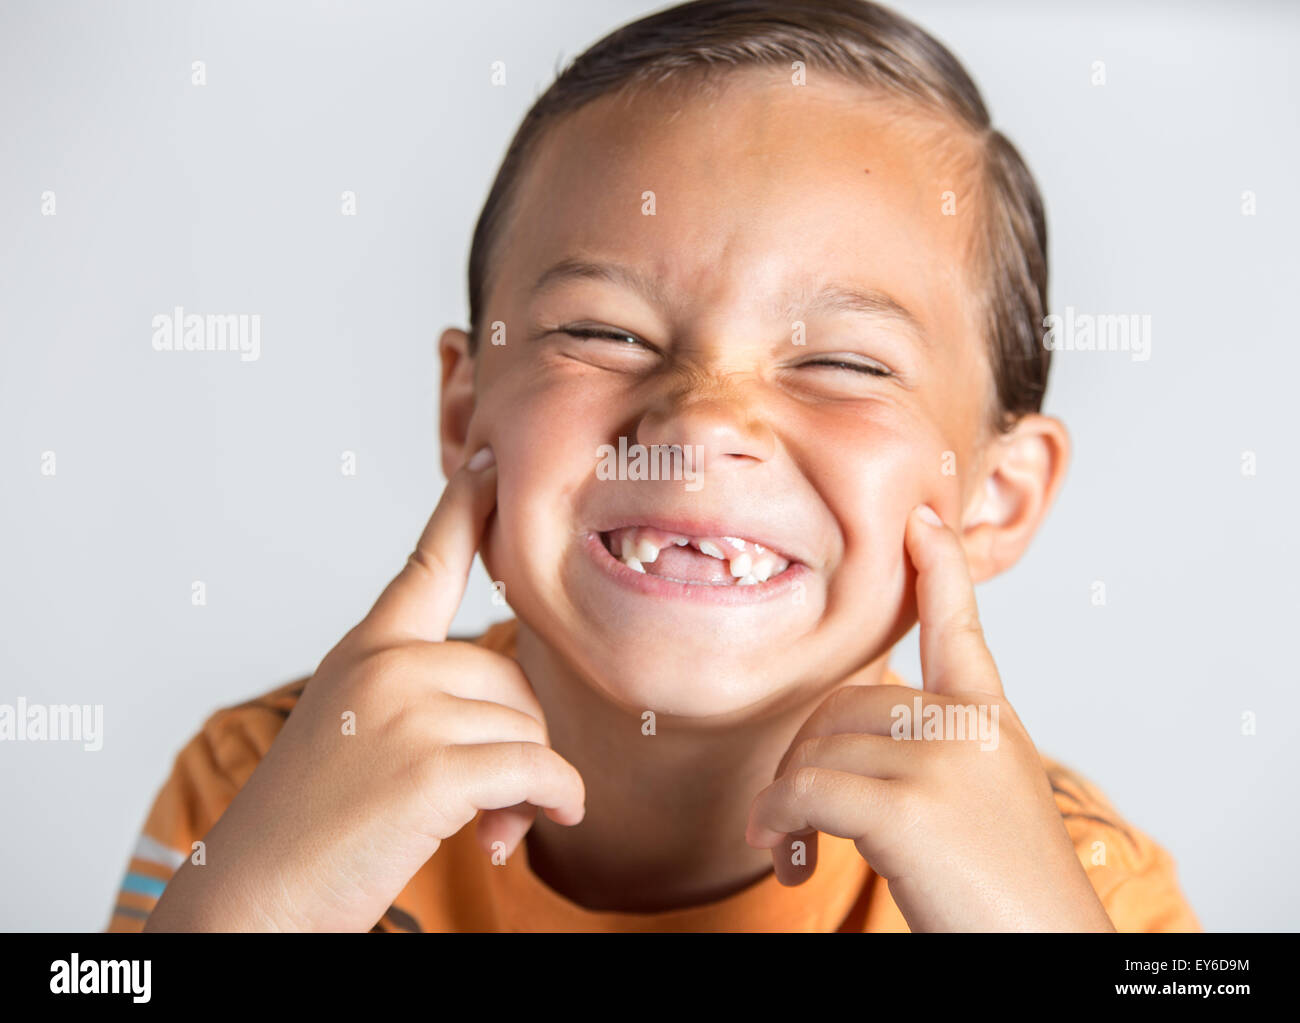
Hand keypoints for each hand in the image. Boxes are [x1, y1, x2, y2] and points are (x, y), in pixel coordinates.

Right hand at [145, 446, 584, 931]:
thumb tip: (515, 730)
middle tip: (491, 803)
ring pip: (527, 728)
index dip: (465, 510)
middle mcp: (387, 665)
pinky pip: (538, 768)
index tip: (492, 463)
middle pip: (509, 680)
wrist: (249, 900)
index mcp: (366, 651)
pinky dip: (553, 801)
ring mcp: (407, 709)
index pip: (425, 564)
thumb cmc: (307, 830)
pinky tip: (527, 830)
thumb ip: (423, 704)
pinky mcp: (433, 766)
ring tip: (487, 828)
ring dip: (526, 787)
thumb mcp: (355, 737)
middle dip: (515, 744)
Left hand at [745, 504, 1113, 931]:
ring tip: (797, 851)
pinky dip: (780, 820)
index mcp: (991, 720)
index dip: (940, 569)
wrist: (1047, 951)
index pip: (959, 627)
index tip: (924, 518)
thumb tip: (842, 732)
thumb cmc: (1006, 891)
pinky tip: (787, 854)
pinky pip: (806, 790)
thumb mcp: (982, 798)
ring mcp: (944, 761)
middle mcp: (970, 727)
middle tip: (793, 818)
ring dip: (787, 803)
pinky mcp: (910, 807)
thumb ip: (934, 748)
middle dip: (803, 757)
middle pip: (843, 703)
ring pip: (817, 749)